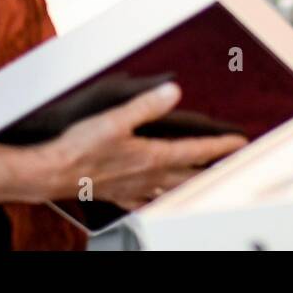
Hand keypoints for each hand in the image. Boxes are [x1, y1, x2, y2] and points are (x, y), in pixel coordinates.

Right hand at [40, 82, 247, 209]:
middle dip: (214, 169)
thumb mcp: (116, 118)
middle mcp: (147, 176)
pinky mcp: (118, 194)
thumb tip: (173, 92)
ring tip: (205, 182)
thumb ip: (147, 105)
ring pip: (172, 190)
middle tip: (233, 164)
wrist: (52, 172)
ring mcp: (133, 188)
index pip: (195, 152)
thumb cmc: (81, 148)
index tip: (240, 143)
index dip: (220, 147)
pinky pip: (146, 201)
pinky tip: (156, 198)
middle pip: (190, 175)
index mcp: (152, 157)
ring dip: (191, 185)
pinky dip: (158, 199)